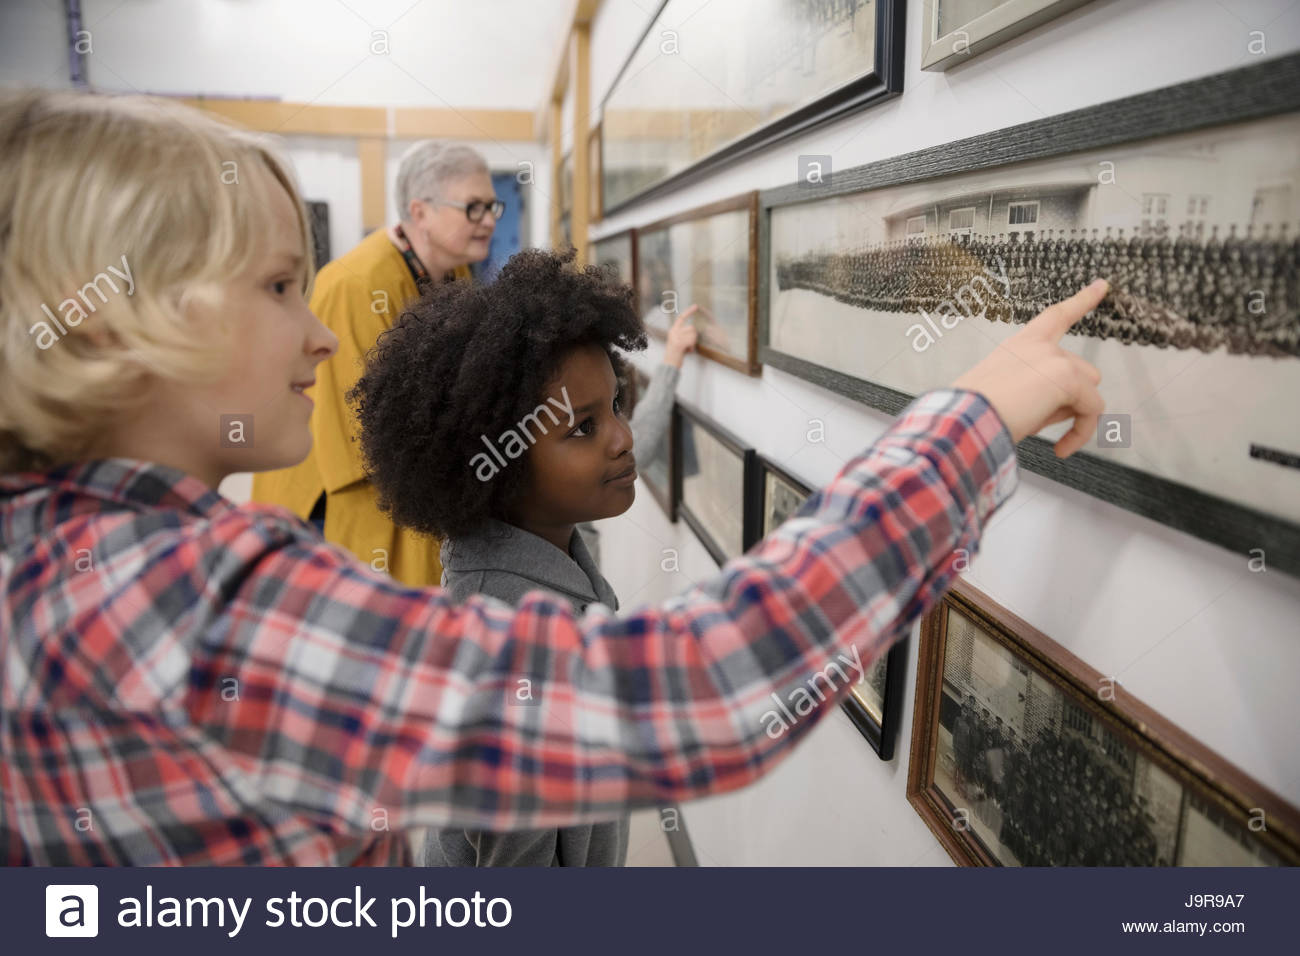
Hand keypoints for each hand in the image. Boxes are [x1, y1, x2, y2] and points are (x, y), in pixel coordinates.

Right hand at [664, 306, 700, 366]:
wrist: (669, 364)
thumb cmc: (675, 354)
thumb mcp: (677, 341)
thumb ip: (683, 334)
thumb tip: (693, 329)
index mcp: (673, 330)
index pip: (681, 318)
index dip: (689, 312)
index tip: (696, 306)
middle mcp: (673, 332)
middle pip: (692, 328)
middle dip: (694, 337)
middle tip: (688, 346)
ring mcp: (676, 337)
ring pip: (693, 335)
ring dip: (693, 343)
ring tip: (686, 349)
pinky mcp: (679, 343)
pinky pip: (692, 341)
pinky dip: (691, 348)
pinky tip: (687, 352)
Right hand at [951, 279, 1107, 456]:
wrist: (964, 420)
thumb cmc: (973, 413)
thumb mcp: (1007, 395)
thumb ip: (1039, 391)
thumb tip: (1071, 407)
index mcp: (1020, 345)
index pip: (1057, 316)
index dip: (1083, 300)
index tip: (1103, 285)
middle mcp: (1039, 346)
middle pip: (1082, 369)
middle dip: (1071, 398)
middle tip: (1041, 421)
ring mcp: (1053, 358)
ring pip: (1090, 389)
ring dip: (1075, 413)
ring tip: (1047, 434)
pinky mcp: (1066, 377)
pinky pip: (1092, 410)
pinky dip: (1081, 433)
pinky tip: (1061, 450)